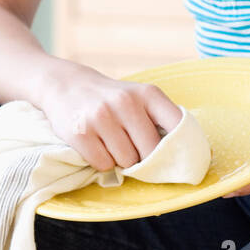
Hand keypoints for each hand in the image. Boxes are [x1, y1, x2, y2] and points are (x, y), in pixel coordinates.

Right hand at [37, 61, 183, 171]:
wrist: (65, 85)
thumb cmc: (112, 98)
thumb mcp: (139, 97)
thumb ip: (160, 118)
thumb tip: (183, 153)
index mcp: (148, 94)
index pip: (177, 125)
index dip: (181, 148)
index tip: (181, 160)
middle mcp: (126, 103)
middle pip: (151, 151)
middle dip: (146, 158)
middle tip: (136, 152)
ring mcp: (101, 117)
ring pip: (126, 161)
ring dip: (122, 160)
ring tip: (112, 143)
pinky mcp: (80, 133)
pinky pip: (103, 164)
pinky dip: (102, 162)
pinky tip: (97, 145)